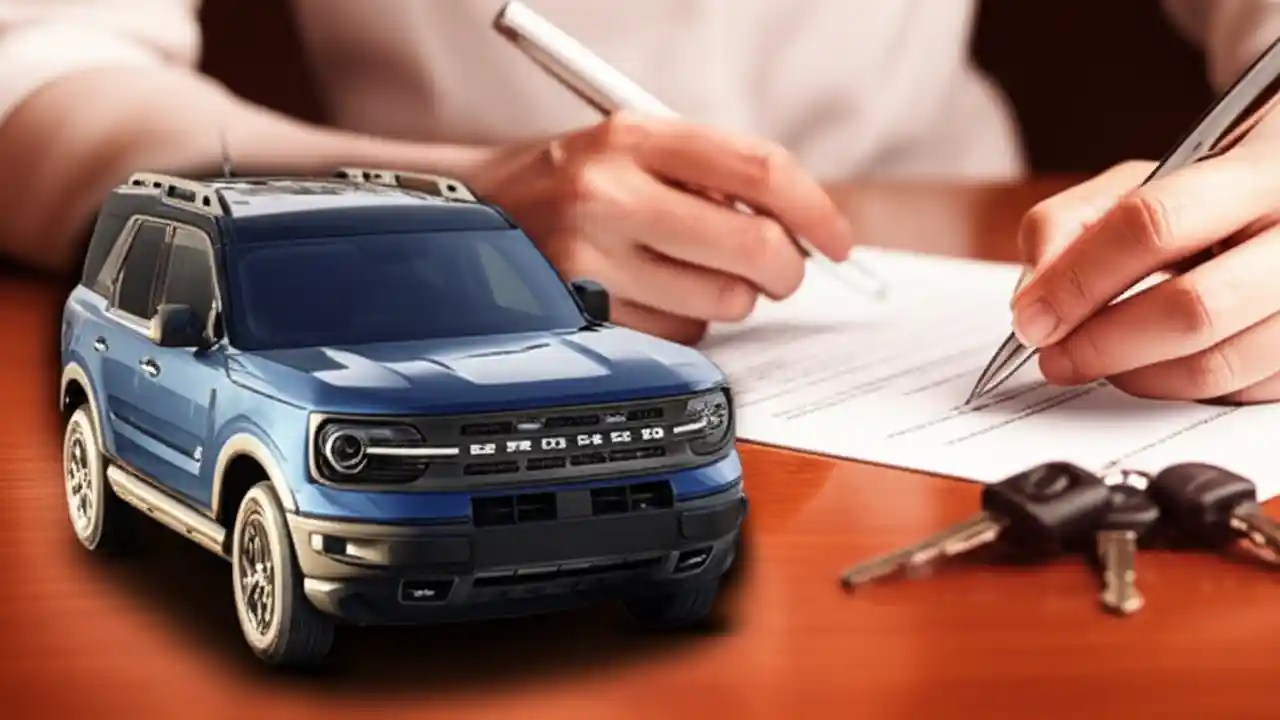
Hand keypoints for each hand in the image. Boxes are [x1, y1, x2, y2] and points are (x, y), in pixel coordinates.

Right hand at [464, 113, 853, 343]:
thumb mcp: (634, 149)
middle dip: (785, 269)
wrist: (467, 218)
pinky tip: (647, 295)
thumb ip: (714, 178)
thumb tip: (802, 229)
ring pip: (722, 303)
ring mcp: (590, 260)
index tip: (838, 239)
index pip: (758, 170)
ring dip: (726, 297)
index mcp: (633, 136)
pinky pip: (678, 336)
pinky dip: (682, 323)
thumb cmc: (568, 183)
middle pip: (752, 247)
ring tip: (686, 271)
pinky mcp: (580, 315)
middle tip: (780, 271)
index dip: (815, 209)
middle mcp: (608, 194)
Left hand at [1013, 114, 1279, 403]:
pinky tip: (1153, 365)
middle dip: (1102, 343)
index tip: (1031, 317)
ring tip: (1098, 361)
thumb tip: (1033, 300)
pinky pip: (1236, 394)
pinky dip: (1176, 389)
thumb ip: (1068, 224)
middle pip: (1193, 308)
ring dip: (1134, 376)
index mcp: (1260, 167)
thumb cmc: (1206, 193)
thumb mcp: (1137, 181)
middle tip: (1055, 356)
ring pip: (1216, 365)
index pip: (1153, 225)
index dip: (1079, 279)